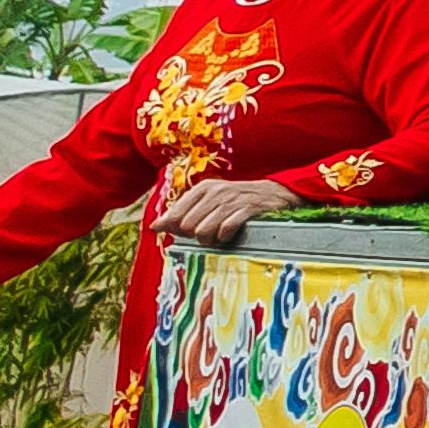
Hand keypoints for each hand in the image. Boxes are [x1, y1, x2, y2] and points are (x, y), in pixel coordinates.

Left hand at [164, 176, 294, 248]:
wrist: (275, 194)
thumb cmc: (236, 201)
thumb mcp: (209, 202)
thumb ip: (181, 214)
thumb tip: (154, 226)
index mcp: (203, 188)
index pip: (175, 215)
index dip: (179, 228)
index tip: (190, 230)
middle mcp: (215, 192)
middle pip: (187, 226)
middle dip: (195, 235)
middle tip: (209, 232)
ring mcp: (231, 200)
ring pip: (203, 231)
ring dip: (210, 239)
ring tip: (218, 236)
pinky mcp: (245, 210)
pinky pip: (224, 230)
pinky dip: (225, 237)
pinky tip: (229, 235)